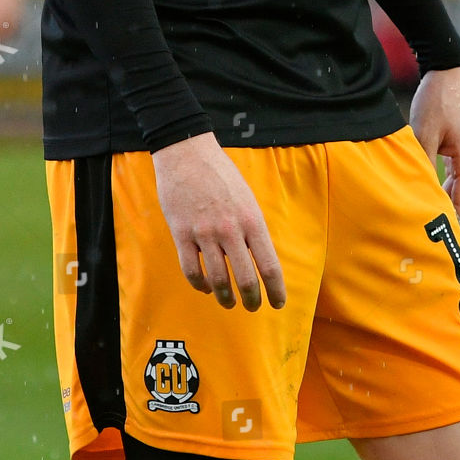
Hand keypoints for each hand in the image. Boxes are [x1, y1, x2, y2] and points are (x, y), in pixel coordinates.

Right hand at [152, 132, 286, 311]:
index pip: (269, 265)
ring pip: (217, 280)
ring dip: (225, 297)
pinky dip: (200, 285)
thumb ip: (252, 227)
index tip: (278, 303)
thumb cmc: (221, 173)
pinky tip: (206, 287)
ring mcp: (204, 233)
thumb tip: (257, 257)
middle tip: (252, 306)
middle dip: (252, 299)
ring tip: (229, 302)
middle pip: (245, 279)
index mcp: (252, 220)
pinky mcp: (181, 233)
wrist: (187, 153)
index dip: (276, 290)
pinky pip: (191, 270)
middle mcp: (230, 230)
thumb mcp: (247, 198)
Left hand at [410, 65, 459, 222]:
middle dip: (443, 212)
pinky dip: (440, 184)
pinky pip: (451, 173)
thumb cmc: (438, 100)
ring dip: (441, 198)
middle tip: (422, 232)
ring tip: (421, 217)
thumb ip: (423, 164)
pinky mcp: (458, 145)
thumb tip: (416, 191)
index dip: (450, 220)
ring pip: (455, 185)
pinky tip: (424, 191)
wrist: (448, 70)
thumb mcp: (424, 133)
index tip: (434, 236)